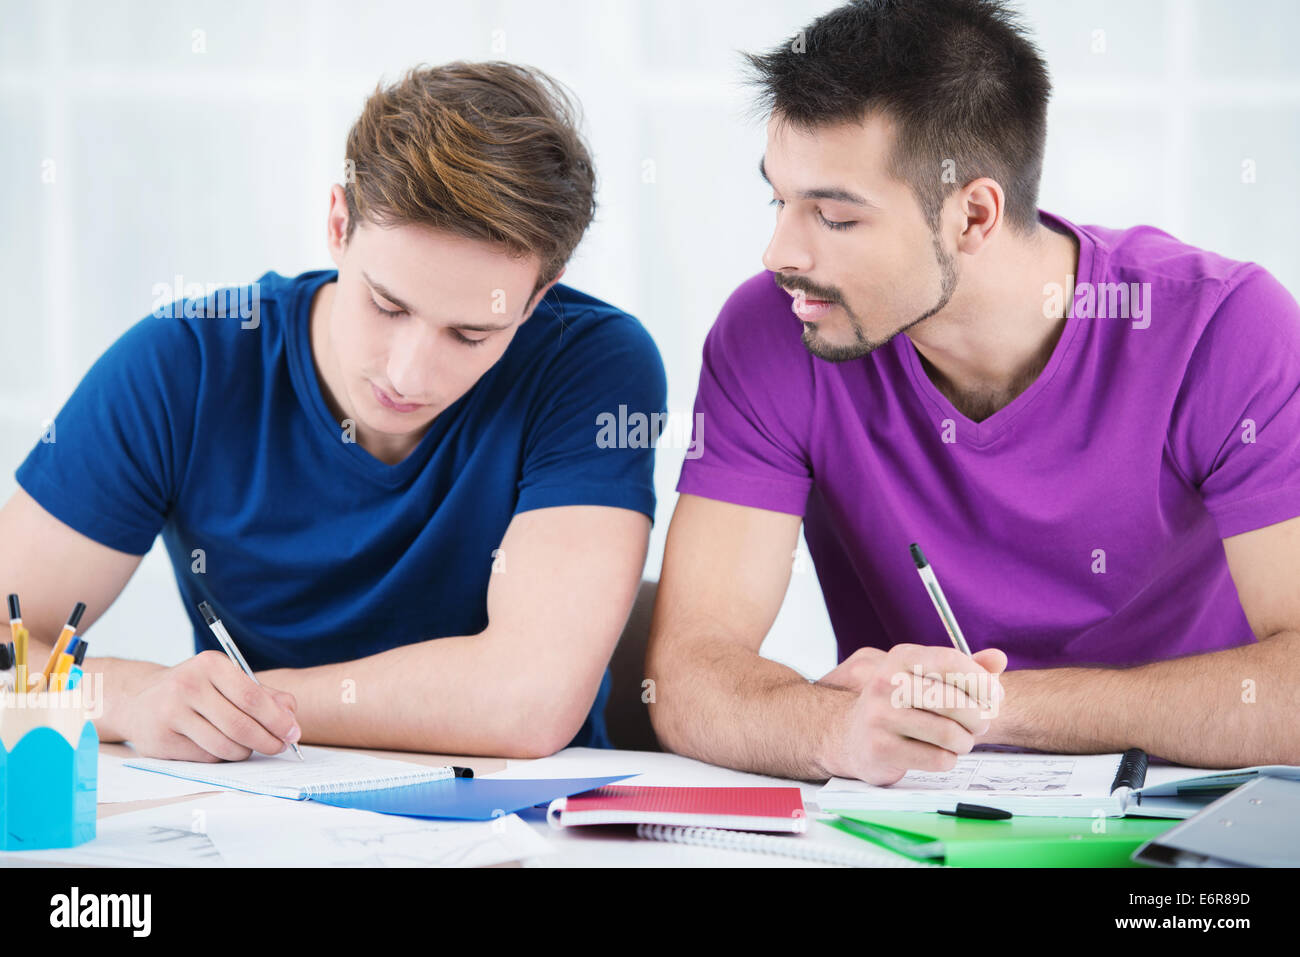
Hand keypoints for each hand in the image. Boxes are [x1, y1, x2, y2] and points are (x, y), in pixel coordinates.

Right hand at [122, 651, 300, 760]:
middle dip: (268, 741)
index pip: (252, 698)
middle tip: (280, 746)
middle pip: (240, 725)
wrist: (138, 699)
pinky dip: (222, 756)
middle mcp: (188, 686)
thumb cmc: (192, 689)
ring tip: (251, 747)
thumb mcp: (224, 680)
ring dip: (246, 751)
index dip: (277, 719)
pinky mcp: (161, 740)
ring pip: (225, 745)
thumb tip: (291, 711)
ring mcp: (171, 714)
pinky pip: (206, 757)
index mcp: (210, 665)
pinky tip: (222, 747)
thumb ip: (261, 694)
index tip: (293, 732)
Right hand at [820, 643, 1006, 785]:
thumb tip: (998, 659)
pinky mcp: (880, 749)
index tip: (994, 696)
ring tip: (960, 740)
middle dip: (979, 718)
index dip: (981, 681)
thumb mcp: (927, 678)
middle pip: (954, 702)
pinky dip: (948, 759)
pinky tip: (939, 753)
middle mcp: (886, 683)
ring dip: (965, 742)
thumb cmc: (900, 705)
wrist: (852, 735)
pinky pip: (937, 759)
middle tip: (980, 724)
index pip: (950, 662)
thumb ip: (965, 668)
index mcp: (900, 658)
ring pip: (949, 734)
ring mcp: (880, 717)